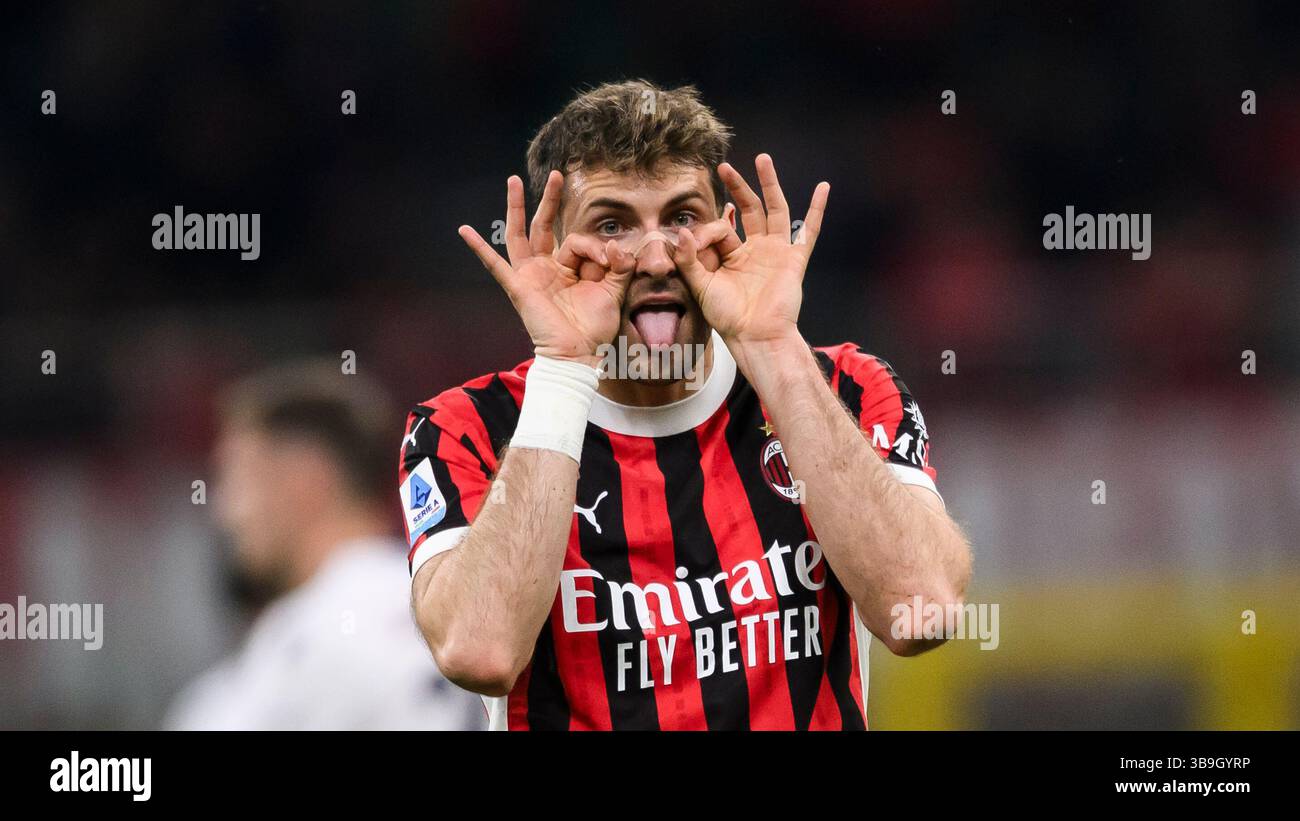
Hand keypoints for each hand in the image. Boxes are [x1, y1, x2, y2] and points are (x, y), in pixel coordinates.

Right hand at [458, 171, 634, 365]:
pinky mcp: (518, 287)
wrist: (578, 354)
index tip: (612, 261)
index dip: (596, 247)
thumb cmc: (594, 328)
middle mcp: (546, 268)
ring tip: (513, 180)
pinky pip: (495, 265)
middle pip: (544, 226)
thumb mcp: (613, 291)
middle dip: (550, 200)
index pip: (577, 241)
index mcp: (567, 269)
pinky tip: (464, 231)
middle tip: (557, 175)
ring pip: (520, 234)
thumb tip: (617, 246)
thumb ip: (619, 266)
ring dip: (516, 207)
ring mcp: (530, 276)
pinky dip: (479, 248)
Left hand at [671, 154, 828, 345]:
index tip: (694, 238)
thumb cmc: (728, 317)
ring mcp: (776, 252)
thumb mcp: (700, 286)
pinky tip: (823, 188)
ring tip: (763, 159)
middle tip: (725, 166)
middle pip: (749, 209)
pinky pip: (808, 230)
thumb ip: (689, 259)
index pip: (721, 228)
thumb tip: (682, 231)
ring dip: (769, 184)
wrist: (756, 337)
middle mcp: (755, 250)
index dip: (708, 229)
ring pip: (775, 210)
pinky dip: (817, 209)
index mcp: (732, 256)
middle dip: (738, 187)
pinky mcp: (794, 259)